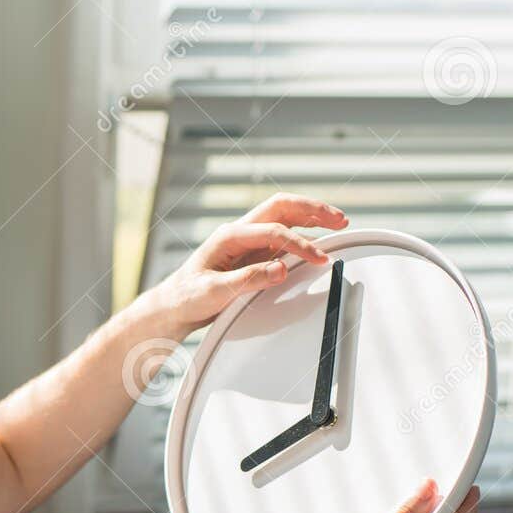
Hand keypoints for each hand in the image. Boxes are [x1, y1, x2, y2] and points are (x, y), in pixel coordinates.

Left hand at [135, 195, 347, 341]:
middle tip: (339, 219)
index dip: (299, 244)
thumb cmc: (187, 297)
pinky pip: (281, 234)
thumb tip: (279, 270)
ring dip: (311, 216)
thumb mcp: (214, 292)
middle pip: (281, 207)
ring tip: (339, 222)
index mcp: (229, 236)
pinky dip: (303, 230)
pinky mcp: (252, 252)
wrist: (174, 305)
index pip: (273, 231)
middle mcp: (239, 232)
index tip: (318, 258)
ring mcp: (247, 241)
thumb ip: (247, 280)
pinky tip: (318, 236)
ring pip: (284, 216)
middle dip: (313, 210)